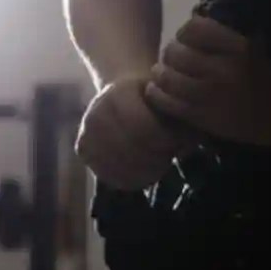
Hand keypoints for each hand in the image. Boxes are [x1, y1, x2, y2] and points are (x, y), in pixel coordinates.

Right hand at [74, 77, 197, 190]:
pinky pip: (113, 177)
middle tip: (173, 152)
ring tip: (161, 158)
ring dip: (150, 169)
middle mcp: (95, 115)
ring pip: (124, 168)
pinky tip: (147, 169)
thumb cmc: (150, 94)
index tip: (183, 140)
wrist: (119, 91)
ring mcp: (85, 134)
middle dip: (160, 155)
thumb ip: (178, 119)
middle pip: (134, 151)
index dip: (169, 140)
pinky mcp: (83, 152)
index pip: (144, 129)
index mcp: (117, 94)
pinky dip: (135, 178)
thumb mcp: (167, 96)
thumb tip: (187, 148)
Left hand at [144, 15, 270, 143]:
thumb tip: (192, 13)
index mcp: (239, 47)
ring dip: (160, 73)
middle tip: (171, 57)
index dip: (184, 33)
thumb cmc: (263, 76)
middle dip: (169, 53)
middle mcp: (225, 69)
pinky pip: (169, 103)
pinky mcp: (203, 117)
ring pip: (169, 78)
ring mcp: (212, 95)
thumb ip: (223, 34)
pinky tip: (155, 90)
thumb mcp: (253, 45)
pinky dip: (157, 94)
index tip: (185, 39)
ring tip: (160, 72)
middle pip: (177, 53)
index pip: (194, 29)